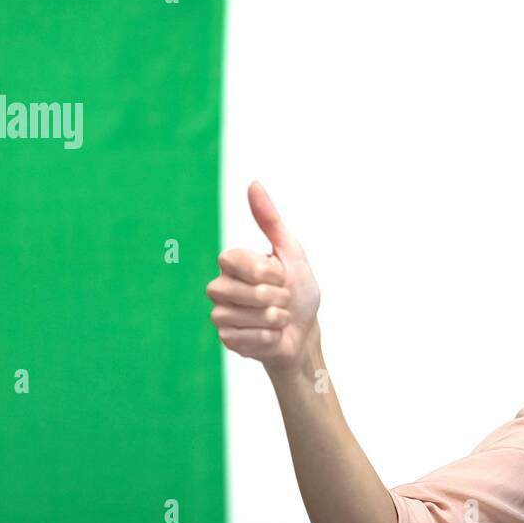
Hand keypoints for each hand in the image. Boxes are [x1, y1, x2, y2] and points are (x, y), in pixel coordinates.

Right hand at [207, 180, 321, 371]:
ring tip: (277, 317)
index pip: (243, 262)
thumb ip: (270, 220)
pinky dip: (270, 337)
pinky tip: (270, 335)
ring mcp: (220, 314)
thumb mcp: (290, 252)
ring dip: (276, 318)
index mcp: (232, 262)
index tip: (280, 276)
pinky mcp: (226, 339)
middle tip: (282, 300)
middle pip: (249, 291)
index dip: (271, 273)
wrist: (304, 331)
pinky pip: (251, 338)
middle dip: (278, 298)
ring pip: (249, 316)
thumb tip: (254, 183)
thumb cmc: (299, 290)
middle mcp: (219, 285)